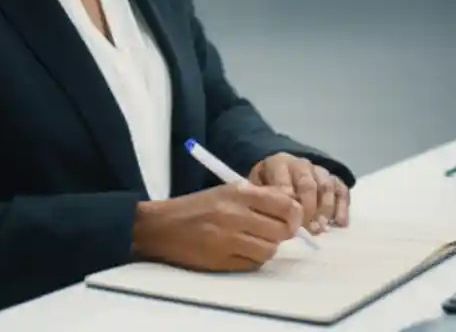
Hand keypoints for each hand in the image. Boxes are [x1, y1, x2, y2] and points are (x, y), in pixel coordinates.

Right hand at [132, 182, 302, 271]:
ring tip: (254, 241)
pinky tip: (241, 250)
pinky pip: (253, 264)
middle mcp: (235, 214)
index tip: (292, 218)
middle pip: (281, 230)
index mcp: (237, 193)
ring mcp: (228, 239)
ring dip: (267, 247)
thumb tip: (291, 209)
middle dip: (282, 232)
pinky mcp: (222, 260)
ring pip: (269, 250)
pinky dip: (253, 259)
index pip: (284, 205)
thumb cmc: (196, 206)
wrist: (161, 226)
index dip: (294, 214)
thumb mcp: (225, 191)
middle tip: (274, 231)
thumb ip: (257, 197)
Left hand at [249, 152, 350, 232]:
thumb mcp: (257, 187)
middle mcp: (301, 165)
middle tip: (309, 228)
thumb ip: (263, 198)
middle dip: (309, 208)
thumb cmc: (267, 184)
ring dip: (325, 209)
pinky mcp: (334, 179)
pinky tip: (341, 223)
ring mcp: (319, 171)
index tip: (289, 222)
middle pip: (308, 185)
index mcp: (279, 164)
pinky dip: (343, 206)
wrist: (279, 170)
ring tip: (322, 228)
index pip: (285, 183)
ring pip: (326, 186)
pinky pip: (342, 190)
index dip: (288, 204)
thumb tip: (270, 218)